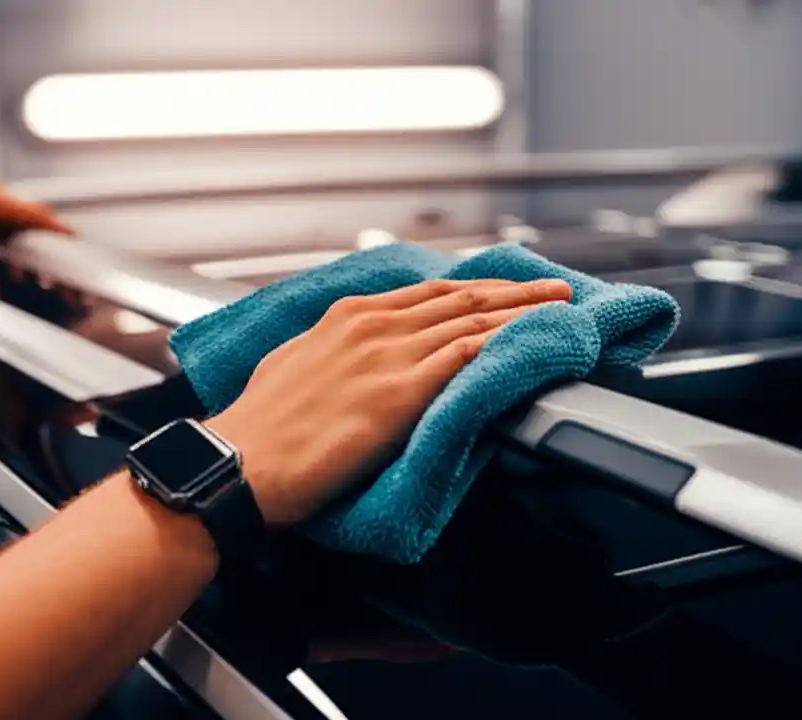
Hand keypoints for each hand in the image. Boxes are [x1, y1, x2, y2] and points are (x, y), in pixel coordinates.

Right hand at [205, 278, 571, 526]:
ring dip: (524, 313)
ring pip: (473, 323)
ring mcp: (389, 357)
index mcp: (349, 316)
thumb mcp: (295, 362)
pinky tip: (531, 343)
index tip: (509, 287)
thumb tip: (352, 351)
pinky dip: (504, 345)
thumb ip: (333, 348)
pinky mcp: (400, 394)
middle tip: (556, 291)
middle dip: (517, 293)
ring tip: (560, 311)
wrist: (240, 462)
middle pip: (464, 299)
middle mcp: (373, 326)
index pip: (432, 292)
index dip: (478, 289)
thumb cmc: (260, 425)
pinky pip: (466, 358)